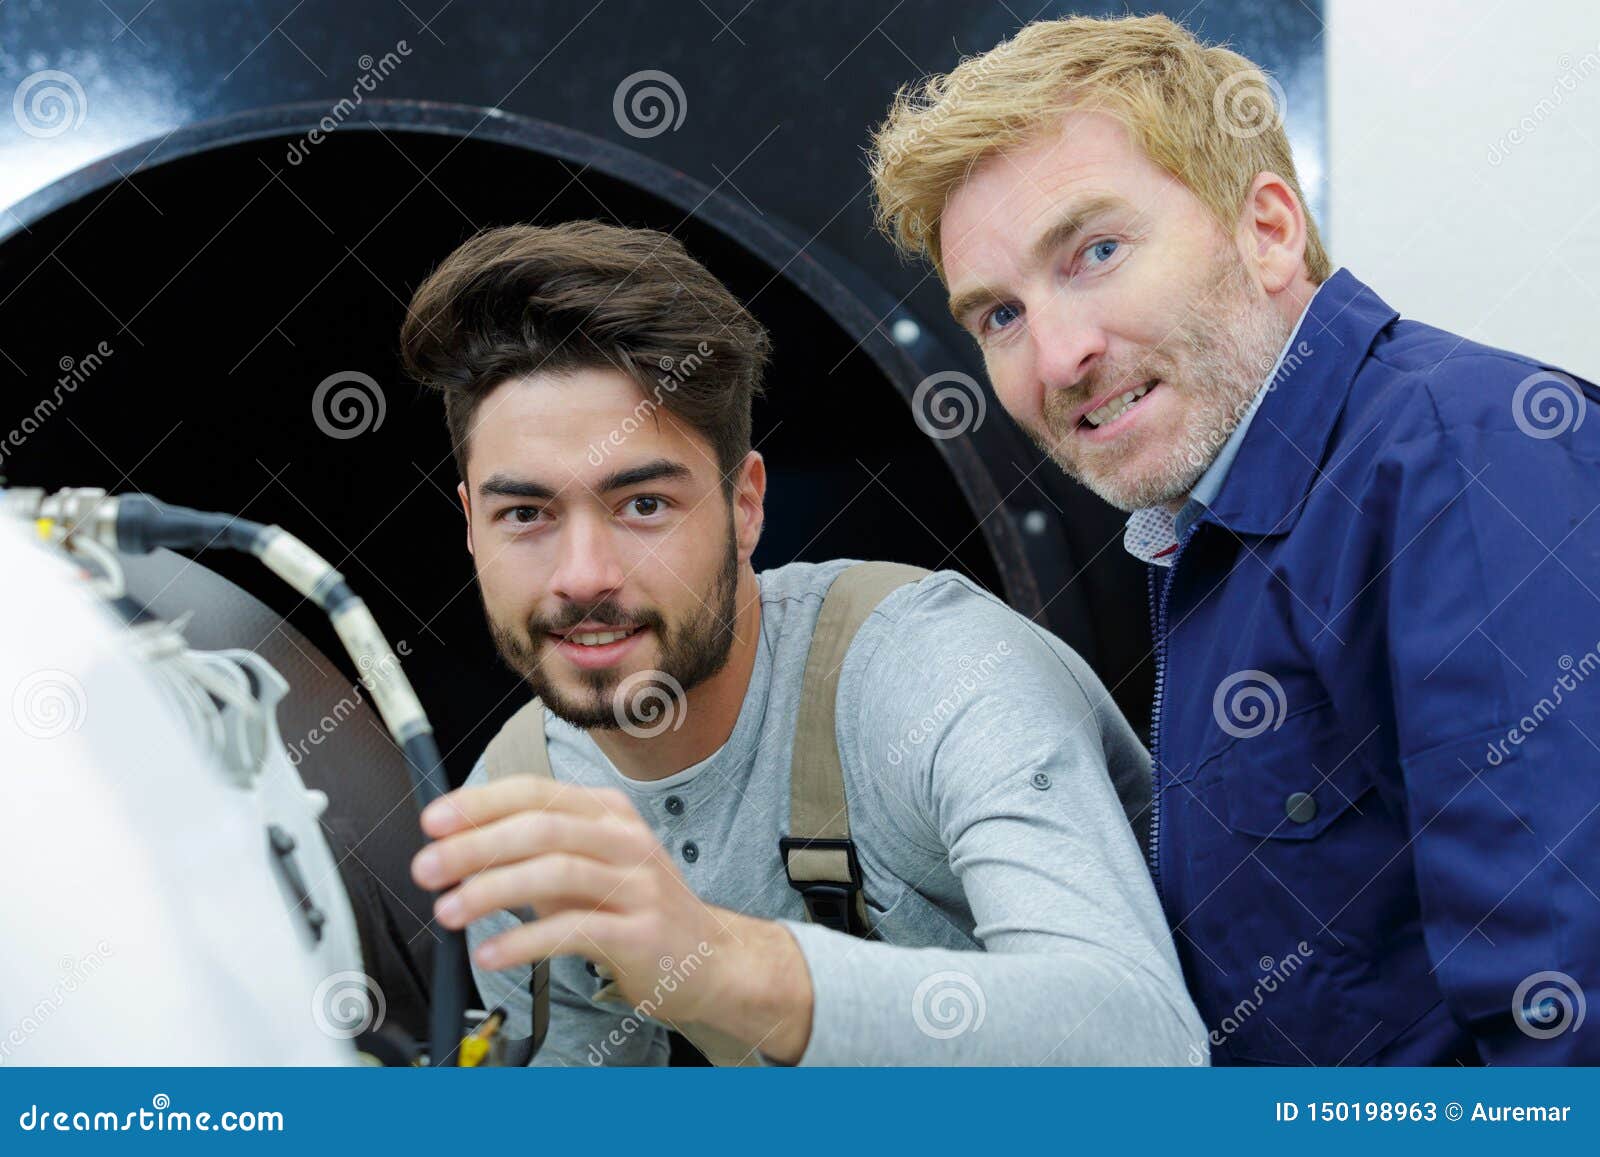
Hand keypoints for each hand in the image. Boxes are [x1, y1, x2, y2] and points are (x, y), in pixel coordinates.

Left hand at [410, 775, 812, 1058]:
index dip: (479, 803)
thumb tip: (458, 846)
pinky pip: (573, 930)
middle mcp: (625, 839)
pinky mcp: (641, 932)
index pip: (536, 793)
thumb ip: (533, 855)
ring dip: (491, 891)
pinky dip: (523, 941)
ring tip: (449, 911)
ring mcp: (637, 884)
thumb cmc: (637, 911)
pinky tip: (490, 953)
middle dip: (474, 846)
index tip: (433, 821)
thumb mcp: (587, 869)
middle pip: (541, 828)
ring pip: (555, 873)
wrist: (709, 958)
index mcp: (608, 813)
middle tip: (428, 868)